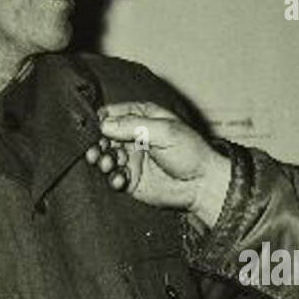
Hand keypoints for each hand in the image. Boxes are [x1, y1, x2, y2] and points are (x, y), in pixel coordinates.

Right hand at [86, 102, 232, 227]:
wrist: (202, 185)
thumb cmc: (191, 152)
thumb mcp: (165, 131)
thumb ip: (134, 126)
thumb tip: (104, 124)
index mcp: (143, 118)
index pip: (113, 113)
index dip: (101, 120)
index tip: (95, 128)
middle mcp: (134, 136)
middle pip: (104, 136)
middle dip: (97, 142)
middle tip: (98, 150)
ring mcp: (131, 158)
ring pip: (105, 156)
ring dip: (102, 160)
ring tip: (108, 164)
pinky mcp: (131, 179)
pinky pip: (113, 177)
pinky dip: (113, 178)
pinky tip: (121, 180)